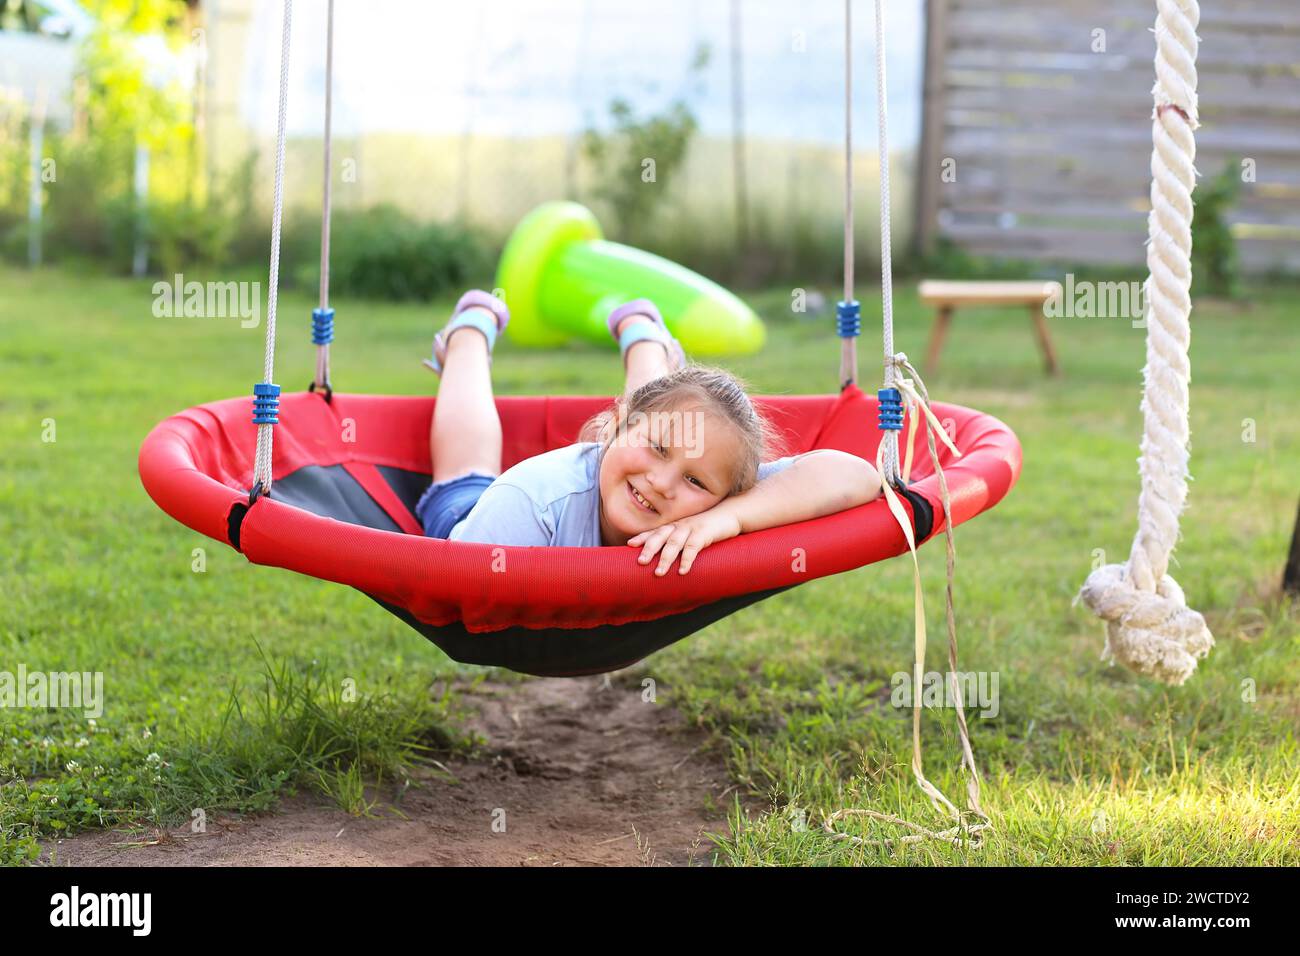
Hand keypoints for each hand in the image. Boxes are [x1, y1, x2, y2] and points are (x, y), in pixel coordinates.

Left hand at [627, 507, 741, 575]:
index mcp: (674, 527)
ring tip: (658, 573)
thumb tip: (666, 561)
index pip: (655, 532)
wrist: (730, 515)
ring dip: (666, 558)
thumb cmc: (708, 529)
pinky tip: (683, 571)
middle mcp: (680, 526)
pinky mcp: (704, 533)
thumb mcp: (690, 534)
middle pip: (661, 536)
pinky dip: (687, 559)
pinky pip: (693, 547)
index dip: (643, 537)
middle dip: (649, 548)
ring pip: (674, 543)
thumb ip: (679, 543)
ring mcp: (691, 528)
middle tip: (640, 562)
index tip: (630, 544)